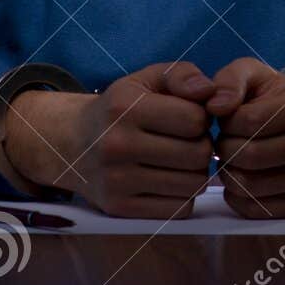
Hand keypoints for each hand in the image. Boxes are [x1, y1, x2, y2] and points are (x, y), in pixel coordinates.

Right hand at [6, 61, 215, 218]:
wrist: (73, 143)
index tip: (190, 118)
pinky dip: (183, 196)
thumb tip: (211, 91)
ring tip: (180, 160)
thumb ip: (183, 74)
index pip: (195, 120)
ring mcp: (116, 180)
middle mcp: (117, 145)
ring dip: (196, 173)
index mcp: (126, 108)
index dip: (202, 118)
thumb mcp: (146, 79)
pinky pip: (179, 209)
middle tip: (189, 141)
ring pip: (193, 185)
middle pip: (198, 154)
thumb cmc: (122, 108)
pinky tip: (169, 180)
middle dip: (202, 146)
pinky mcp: (119, 208)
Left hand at [205, 58, 284, 218]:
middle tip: (225, 141)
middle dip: (225, 148)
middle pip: (250, 156)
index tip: (229, 119)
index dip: (227, 122)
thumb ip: (230, 80)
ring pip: (251, 185)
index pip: (250, 121)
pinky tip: (241, 177)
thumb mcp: (254, 74)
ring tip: (232, 157)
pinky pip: (258, 210)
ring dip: (228, 172)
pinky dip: (237, 197)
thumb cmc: (275, 97)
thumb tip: (215, 106)